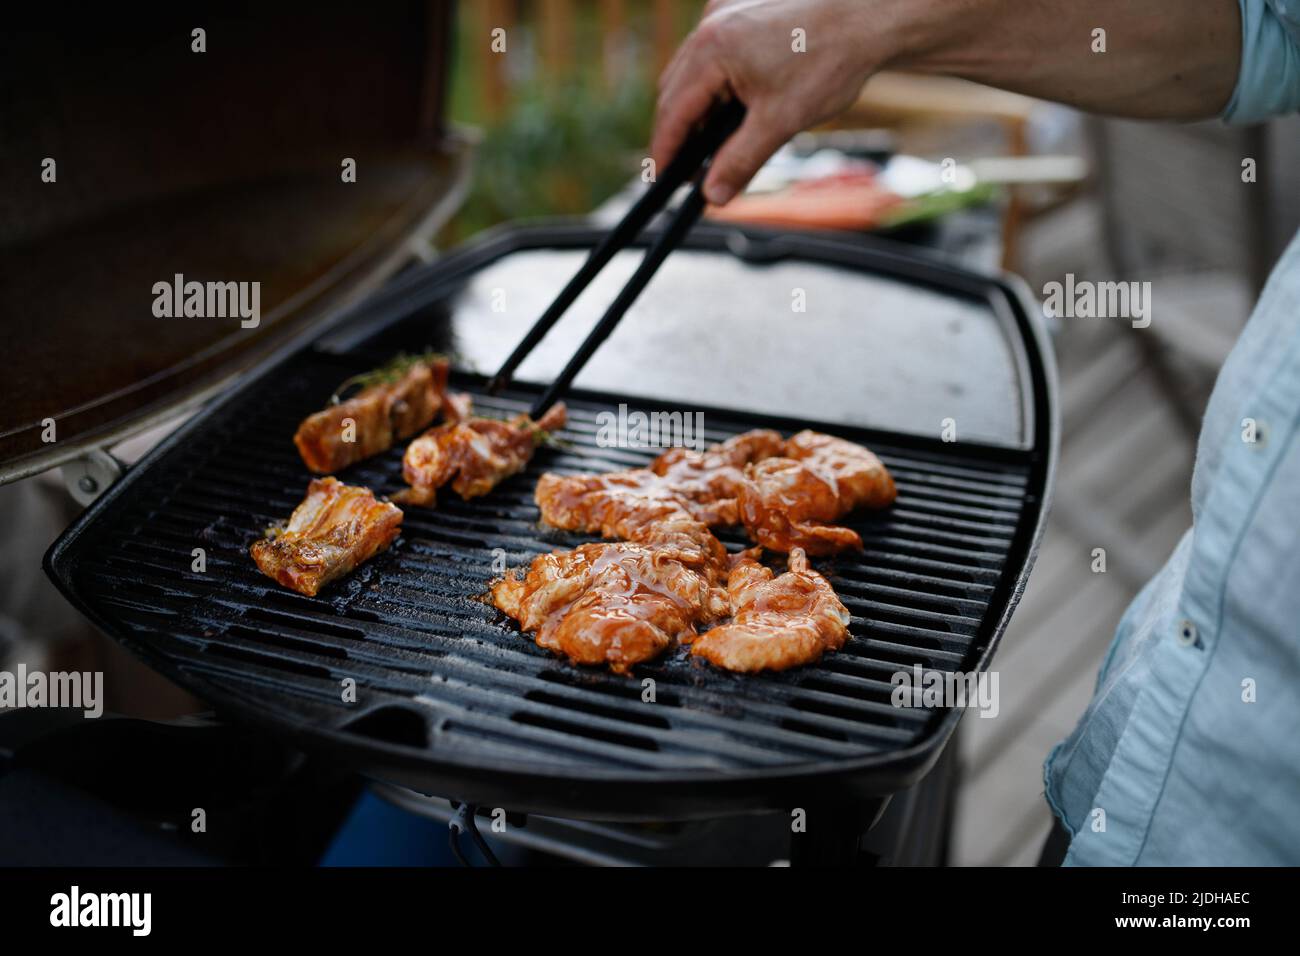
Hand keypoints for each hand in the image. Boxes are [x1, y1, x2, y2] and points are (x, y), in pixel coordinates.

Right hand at [651, 0, 896, 204]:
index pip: (672, 111)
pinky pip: (714, 53)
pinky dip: (718, 84)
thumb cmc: (830, 58)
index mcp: (713, 49)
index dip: (666, 150)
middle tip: (694, 172)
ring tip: (718, 145)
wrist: (870, 17)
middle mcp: (712, 25)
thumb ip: (740, 161)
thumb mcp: (780, 121)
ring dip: (699, 109)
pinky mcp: (741, 9)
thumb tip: (714, 194)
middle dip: (681, 133)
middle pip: (675, 90)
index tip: (665, 179)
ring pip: (693, 72)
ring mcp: (725, 12)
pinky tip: (738, 105)